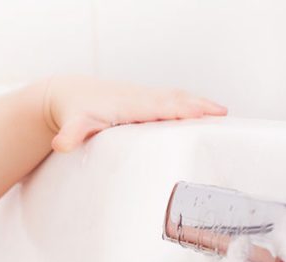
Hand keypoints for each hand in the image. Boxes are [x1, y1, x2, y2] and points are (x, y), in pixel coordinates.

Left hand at [42, 75, 227, 151]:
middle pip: (175, 100)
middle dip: (199, 106)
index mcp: (130, 105)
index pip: (161, 107)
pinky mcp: (145, 100)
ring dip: (199, 103)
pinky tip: (202, 111)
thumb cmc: (74, 111)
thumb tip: (62, 144)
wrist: (68, 94)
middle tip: (223, 116)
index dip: (182, 110)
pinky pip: (172, 99)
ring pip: (176, 97)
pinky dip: (189, 103)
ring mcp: (145, 97)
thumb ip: (70, 135)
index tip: (204, 114)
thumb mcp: (72, 124)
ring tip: (221, 114)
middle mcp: (141, 98)